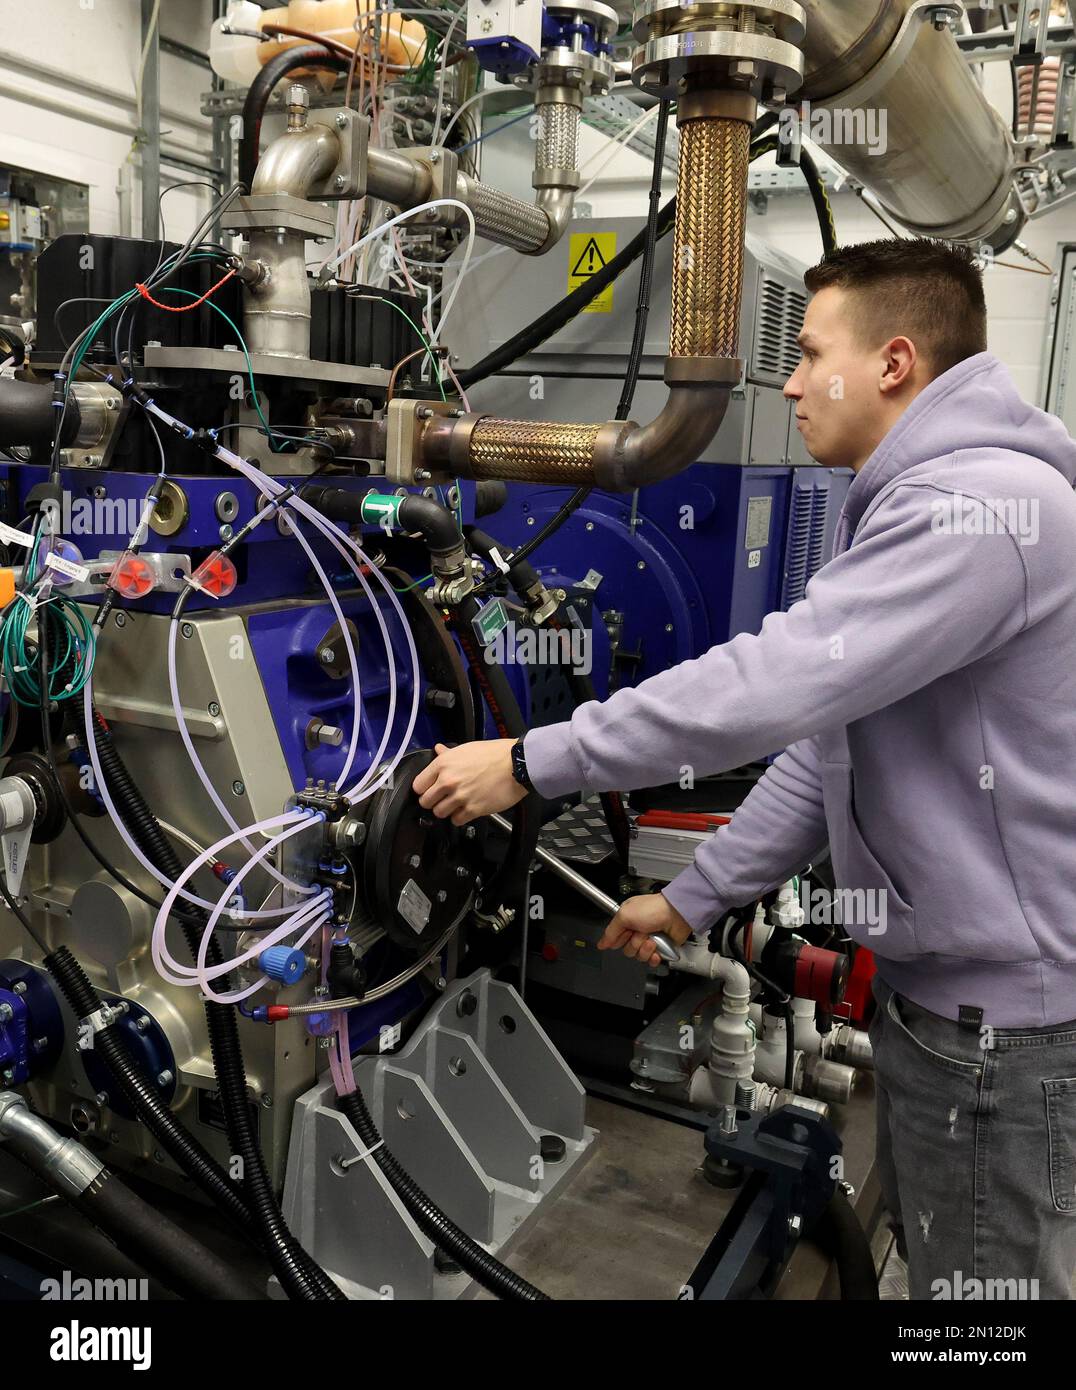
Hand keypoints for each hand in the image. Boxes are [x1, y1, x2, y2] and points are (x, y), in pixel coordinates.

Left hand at [412, 739, 527, 825]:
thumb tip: (438, 750)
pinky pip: (456, 820)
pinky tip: (467, 809)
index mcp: (443, 764)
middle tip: (442, 799)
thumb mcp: (467, 749)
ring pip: (439, 813)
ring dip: (447, 810)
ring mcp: (460, 796)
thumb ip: (448, 754)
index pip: (418, 785)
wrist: (517, 764)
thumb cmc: (495, 754)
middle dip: (434, 801)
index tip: (430, 790)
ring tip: (456, 804)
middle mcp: (448, 781)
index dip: (424, 789)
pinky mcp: (473, 809)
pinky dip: (460, 817)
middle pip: (426, 801)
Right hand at [598, 892, 693, 966]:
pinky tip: (657, 950)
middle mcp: (637, 930)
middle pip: (627, 950)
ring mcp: (649, 940)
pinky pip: (651, 961)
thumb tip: (601, 944)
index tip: (626, 932)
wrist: (676, 914)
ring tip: (652, 939)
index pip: (615, 939)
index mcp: (627, 920)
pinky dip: (654, 957)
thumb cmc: (653, 909)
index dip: (619, 939)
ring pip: (638, 956)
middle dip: (634, 943)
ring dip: (645, 949)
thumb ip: (610, 931)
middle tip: (641, 933)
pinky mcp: (660, 949)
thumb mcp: (624, 915)